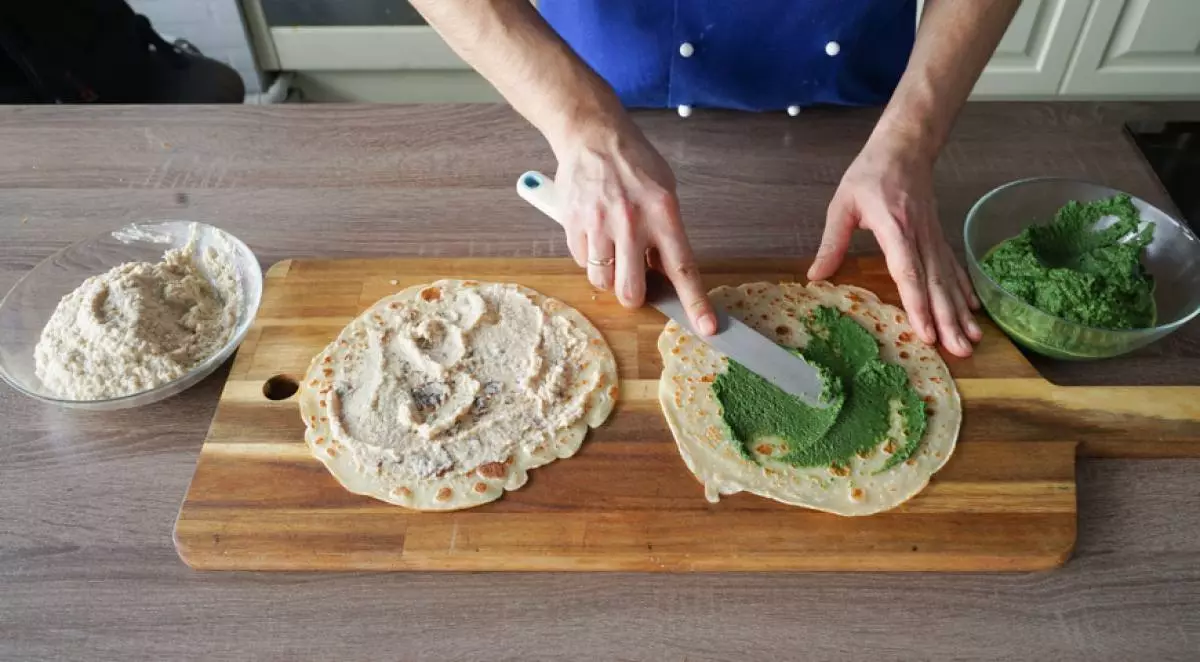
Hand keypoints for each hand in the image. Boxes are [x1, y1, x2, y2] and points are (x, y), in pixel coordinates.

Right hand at [553, 119, 716, 334]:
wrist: (592, 136)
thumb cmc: (633, 164)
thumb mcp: (664, 191)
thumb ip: (667, 233)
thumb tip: (663, 273)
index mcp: (663, 214)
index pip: (683, 268)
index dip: (696, 303)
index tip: (708, 327)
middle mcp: (631, 223)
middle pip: (631, 291)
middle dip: (633, 295)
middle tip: (633, 279)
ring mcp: (599, 225)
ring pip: (603, 282)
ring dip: (609, 275)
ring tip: (612, 249)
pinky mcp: (573, 225)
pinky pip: (582, 263)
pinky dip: (590, 257)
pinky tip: (594, 233)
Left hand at [807, 138, 981, 356]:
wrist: (905, 146)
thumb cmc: (870, 174)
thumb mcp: (842, 204)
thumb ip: (832, 242)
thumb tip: (815, 276)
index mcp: (894, 227)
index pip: (908, 271)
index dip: (917, 303)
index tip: (925, 331)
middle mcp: (919, 235)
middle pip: (936, 282)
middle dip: (947, 319)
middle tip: (959, 350)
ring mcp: (933, 235)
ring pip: (948, 278)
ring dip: (959, 311)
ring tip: (971, 340)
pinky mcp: (938, 235)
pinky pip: (953, 266)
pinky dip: (964, 289)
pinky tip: (973, 311)